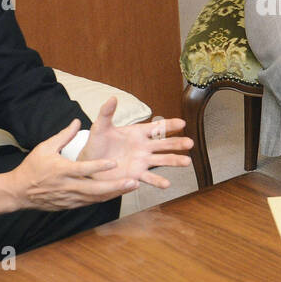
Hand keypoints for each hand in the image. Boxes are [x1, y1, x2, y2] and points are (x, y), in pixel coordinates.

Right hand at [0, 119, 133, 215]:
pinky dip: (104, 198)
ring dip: (114, 193)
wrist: (19, 192)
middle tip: (133, 181)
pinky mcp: (71, 205)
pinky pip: (91, 202)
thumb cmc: (32, 167)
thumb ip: (64, 135)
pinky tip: (117, 192)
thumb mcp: (45, 147)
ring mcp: (70, 198)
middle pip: (95, 189)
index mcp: (61, 170)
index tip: (114, 163)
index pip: (83, 169)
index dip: (99, 167)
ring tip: (131, 186)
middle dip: (115, 186)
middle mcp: (68, 186)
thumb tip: (78, 121)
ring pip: (96, 198)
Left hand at [77, 97, 192, 190]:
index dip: (169, 125)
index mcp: (137, 133)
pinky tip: (166, 184)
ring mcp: (142, 162)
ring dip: (174, 161)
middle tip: (190, 143)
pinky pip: (149, 178)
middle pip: (165, 144)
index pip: (157, 127)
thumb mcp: (100, 127)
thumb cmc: (96, 144)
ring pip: (162, 161)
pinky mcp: (136, 175)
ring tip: (186, 162)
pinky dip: (158, 181)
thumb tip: (112, 97)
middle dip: (178, 143)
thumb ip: (107, 113)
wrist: (90, 165)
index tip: (182, 123)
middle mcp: (144, 147)